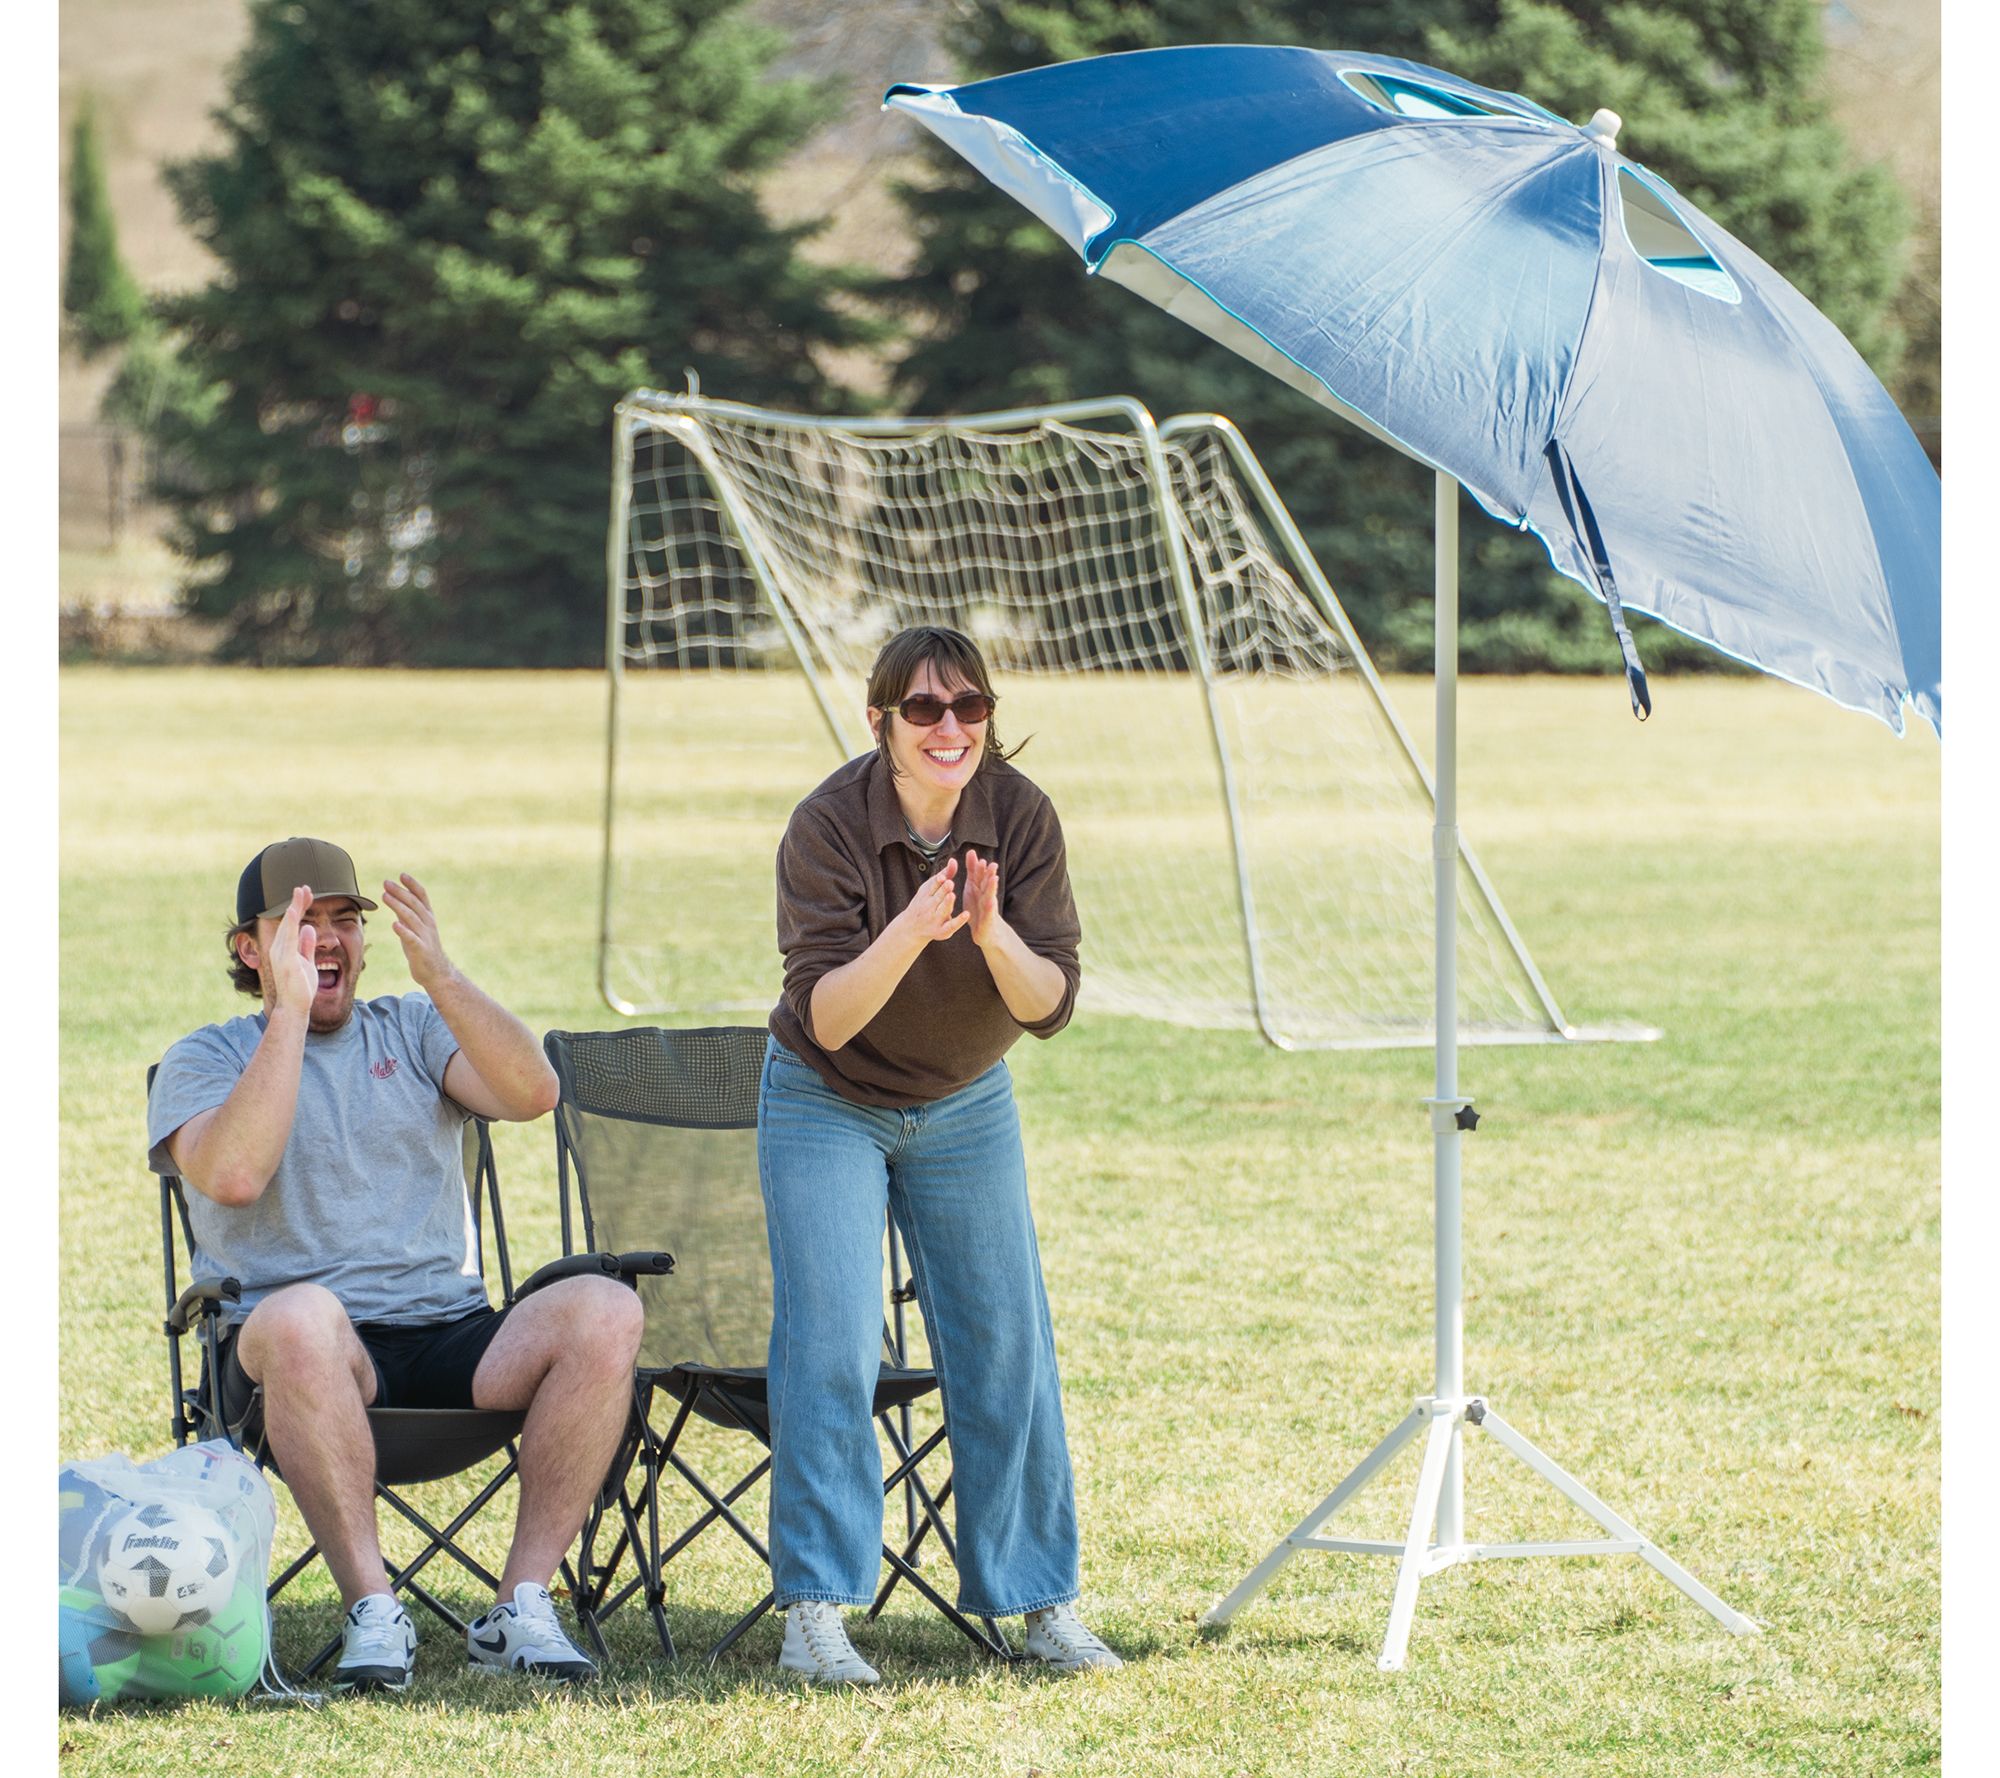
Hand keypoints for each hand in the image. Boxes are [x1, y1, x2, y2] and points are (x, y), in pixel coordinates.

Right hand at [268, 885, 318, 1016]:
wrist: (294, 1007)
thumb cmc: (300, 987)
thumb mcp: (307, 962)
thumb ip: (306, 946)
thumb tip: (309, 929)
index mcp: (286, 948)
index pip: (293, 923)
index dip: (299, 907)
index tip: (307, 893)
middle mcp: (280, 948)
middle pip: (289, 921)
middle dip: (297, 903)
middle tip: (304, 887)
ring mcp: (282, 954)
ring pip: (287, 927)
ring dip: (293, 909)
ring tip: (299, 894)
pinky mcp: (287, 961)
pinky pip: (288, 939)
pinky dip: (290, 925)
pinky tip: (293, 913)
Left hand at [382, 872, 456, 991]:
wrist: (437, 973)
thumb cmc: (423, 949)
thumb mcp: (415, 929)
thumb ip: (407, 914)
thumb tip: (394, 899)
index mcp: (427, 917)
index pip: (422, 897)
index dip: (412, 885)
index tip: (402, 875)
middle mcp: (428, 924)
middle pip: (414, 904)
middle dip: (400, 892)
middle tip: (386, 883)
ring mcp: (425, 936)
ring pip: (411, 918)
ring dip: (398, 906)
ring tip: (385, 896)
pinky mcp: (421, 950)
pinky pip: (411, 939)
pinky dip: (404, 931)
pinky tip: (394, 925)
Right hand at [890, 857, 968, 949]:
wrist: (910, 929)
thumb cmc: (923, 904)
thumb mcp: (929, 889)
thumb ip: (944, 875)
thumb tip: (953, 860)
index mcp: (926, 894)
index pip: (932, 887)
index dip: (938, 882)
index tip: (943, 877)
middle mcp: (929, 907)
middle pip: (937, 898)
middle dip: (942, 891)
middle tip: (949, 884)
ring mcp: (935, 919)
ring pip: (942, 910)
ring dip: (947, 904)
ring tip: (952, 896)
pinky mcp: (942, 931)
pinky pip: (951, 926)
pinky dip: (958, 921)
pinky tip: (966, 914)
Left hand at [962, 849, 1005, 948]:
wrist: (986, 931)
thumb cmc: (979, 906)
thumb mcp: (973, 887)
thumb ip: (973, 870)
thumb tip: (971, 851)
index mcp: (980, 888)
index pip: (980, 876)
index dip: (980, 868)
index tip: (978, 858)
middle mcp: (986, 895)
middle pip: (988, 884)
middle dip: (990, 874)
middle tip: (991, 865)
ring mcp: (989, 907)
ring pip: (990, 896)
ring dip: (993, 888)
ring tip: (994, 879)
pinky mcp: (988, 920)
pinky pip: (989, 913)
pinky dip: (990, 907)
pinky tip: (990, 902)